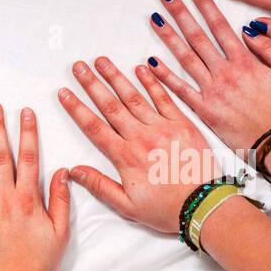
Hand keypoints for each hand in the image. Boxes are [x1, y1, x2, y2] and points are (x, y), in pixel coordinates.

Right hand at [58, 57, 215, 232]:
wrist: (206, 206)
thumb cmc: (168, 209)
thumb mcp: (128, 206)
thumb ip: (99, 186)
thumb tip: (74, 171)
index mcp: (125, 157)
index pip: (94, 127)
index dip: (76, 108)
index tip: (64, 92)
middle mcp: (141, 137)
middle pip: (110, 106)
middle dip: (92, 84)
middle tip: (78, 66)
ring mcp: (162, 127)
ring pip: (134, 97)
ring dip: (116, 77)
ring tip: (102, 61)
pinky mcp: (183, 124)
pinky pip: (164, 98)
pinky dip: (152, 82)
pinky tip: (141, 68)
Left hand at [146, 0, 270, 152]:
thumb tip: (250, 29)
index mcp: (246, 62)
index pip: (220, 25)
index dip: (205, 4)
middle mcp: (225, 73)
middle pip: (198, 36)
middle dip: (181, 13)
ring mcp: (212, 92)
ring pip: (185, 58)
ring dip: (169, 37)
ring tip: (155, 18)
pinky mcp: (205, 111)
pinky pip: (181, 91)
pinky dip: (164, 76)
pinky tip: (150, 62)